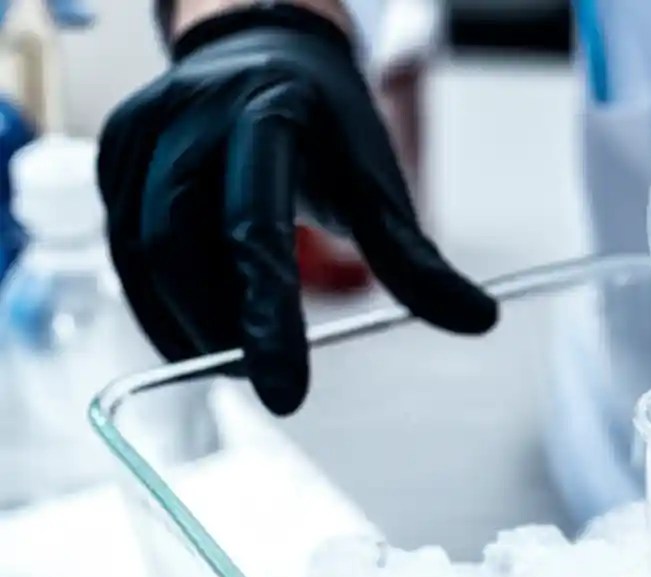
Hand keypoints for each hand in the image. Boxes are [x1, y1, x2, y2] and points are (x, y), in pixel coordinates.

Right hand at [97, 5, 496, 414]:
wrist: (261, 53)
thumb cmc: (326, 124)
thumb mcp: (377, 179)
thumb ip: (417, 257)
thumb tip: (482, 320)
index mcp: (264, 113)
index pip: (254, 227)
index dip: (267, 317)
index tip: (287, 396)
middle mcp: (188, 119)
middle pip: (179, 248)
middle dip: (220, 328)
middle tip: (265, 376)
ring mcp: (140, 137)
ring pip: (143, 258)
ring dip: (188, 326)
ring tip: (240, 356)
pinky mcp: (115, 161)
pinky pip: (125, 253)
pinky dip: (165, 306)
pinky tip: (205, 329)